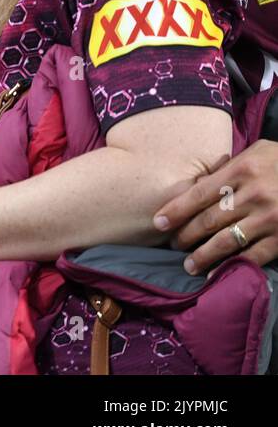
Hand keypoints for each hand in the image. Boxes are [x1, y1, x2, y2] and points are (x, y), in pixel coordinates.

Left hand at [154, 139, 277, 273]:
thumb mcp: (258, 152)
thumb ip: (229, 166)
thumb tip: (200, 180)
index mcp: (242, 170)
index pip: (199, 193)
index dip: (175, 210)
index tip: (158, 223)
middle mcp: (253, 195)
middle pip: (208, 220)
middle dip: (185, 235)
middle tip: (172, 245)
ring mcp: (269, 218)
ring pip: (226, 241)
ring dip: (202, 255)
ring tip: (188, 265)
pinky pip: (253, 256)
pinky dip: (231, 266)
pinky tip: (216, 273)